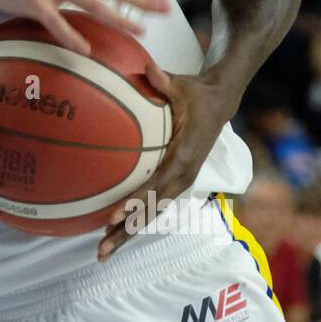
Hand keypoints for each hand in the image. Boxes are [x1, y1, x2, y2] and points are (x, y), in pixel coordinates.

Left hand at [98, 64, 236, 260]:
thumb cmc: (196, 93)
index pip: (156, 184)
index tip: (112, 217)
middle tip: (100, 251)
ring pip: (153, 213)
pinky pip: (154, 204)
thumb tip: (150, 70)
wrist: (220, 103)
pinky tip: (113, 230)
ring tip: (102, 250)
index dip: (134, 203)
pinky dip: (135, 218)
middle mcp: (184, 175)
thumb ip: (165, 80)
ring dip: (129, 233)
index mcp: (184, 156)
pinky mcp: (178, 181)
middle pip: (152, 210)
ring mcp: (182, 181)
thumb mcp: (183, 84)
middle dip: (127, 232)